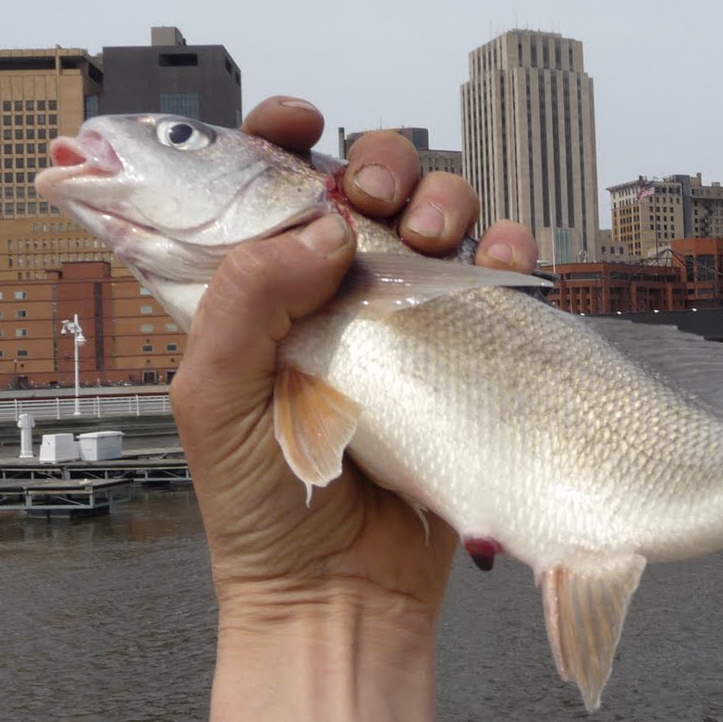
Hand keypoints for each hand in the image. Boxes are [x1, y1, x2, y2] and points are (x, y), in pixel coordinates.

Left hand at [169, 96, 537, 640]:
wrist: (341, 599)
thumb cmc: (261, 508)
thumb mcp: (216, 401)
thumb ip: (247, 303)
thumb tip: (326, 229)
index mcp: (257, 294)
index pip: (266, 187)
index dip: (278, 138)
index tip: (299, 122)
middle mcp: (331, 296)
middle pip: (366, 187)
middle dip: (380, 166)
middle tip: (378, 201)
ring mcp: (401, 325)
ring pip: (437, 219)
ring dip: (444, 201)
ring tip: (435, 241)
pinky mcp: (462, 357)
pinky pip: (494, 282)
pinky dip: (507, 252)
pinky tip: (498, 261)